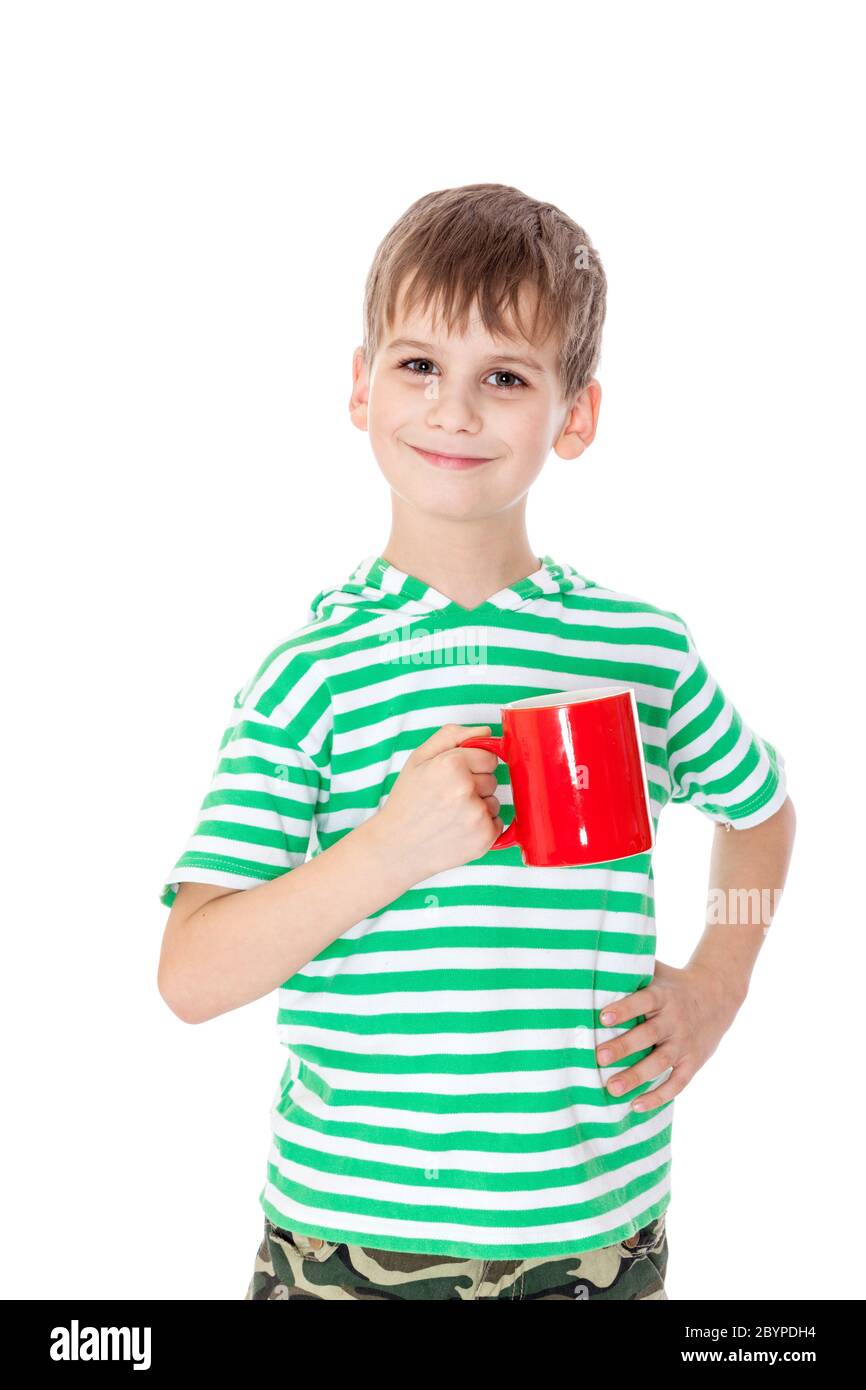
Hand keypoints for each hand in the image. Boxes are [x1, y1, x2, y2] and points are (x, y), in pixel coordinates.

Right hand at [372, 723, 503, 880]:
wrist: (396, 847)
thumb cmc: (407, 802)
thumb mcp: (418, 759)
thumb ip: (451, 736)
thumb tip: (485, 732)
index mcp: (451, 764)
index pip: (489, 756)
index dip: (472, 765)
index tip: (454, 776)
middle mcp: (466, 789)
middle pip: (493, 779)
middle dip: (475, 785)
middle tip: (447, 797)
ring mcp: (477, 815)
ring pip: (495, 802)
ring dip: (479, 806)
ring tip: (451, 815)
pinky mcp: (484, 838)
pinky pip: (497, 823)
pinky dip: (482, 826)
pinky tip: (458, 829)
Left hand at [595, 960, 742, 1110]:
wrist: (718, 994)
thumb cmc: (673, 983)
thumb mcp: (657, 971)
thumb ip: (631, 970)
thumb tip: (592, 960)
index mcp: (663, 996)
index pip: (643, 1001)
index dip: (624, 1009)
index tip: (602, 1017)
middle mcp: (675, 1020)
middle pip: (648, 1035)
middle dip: (624, 1047)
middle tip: (598, 1056)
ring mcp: (685, 1043)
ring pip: (660, 1063)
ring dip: (636, 1077)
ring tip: (611, 1088)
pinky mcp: (693, 1061)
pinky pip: (677, 1083)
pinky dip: (659, 1096)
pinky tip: (636, 1106)